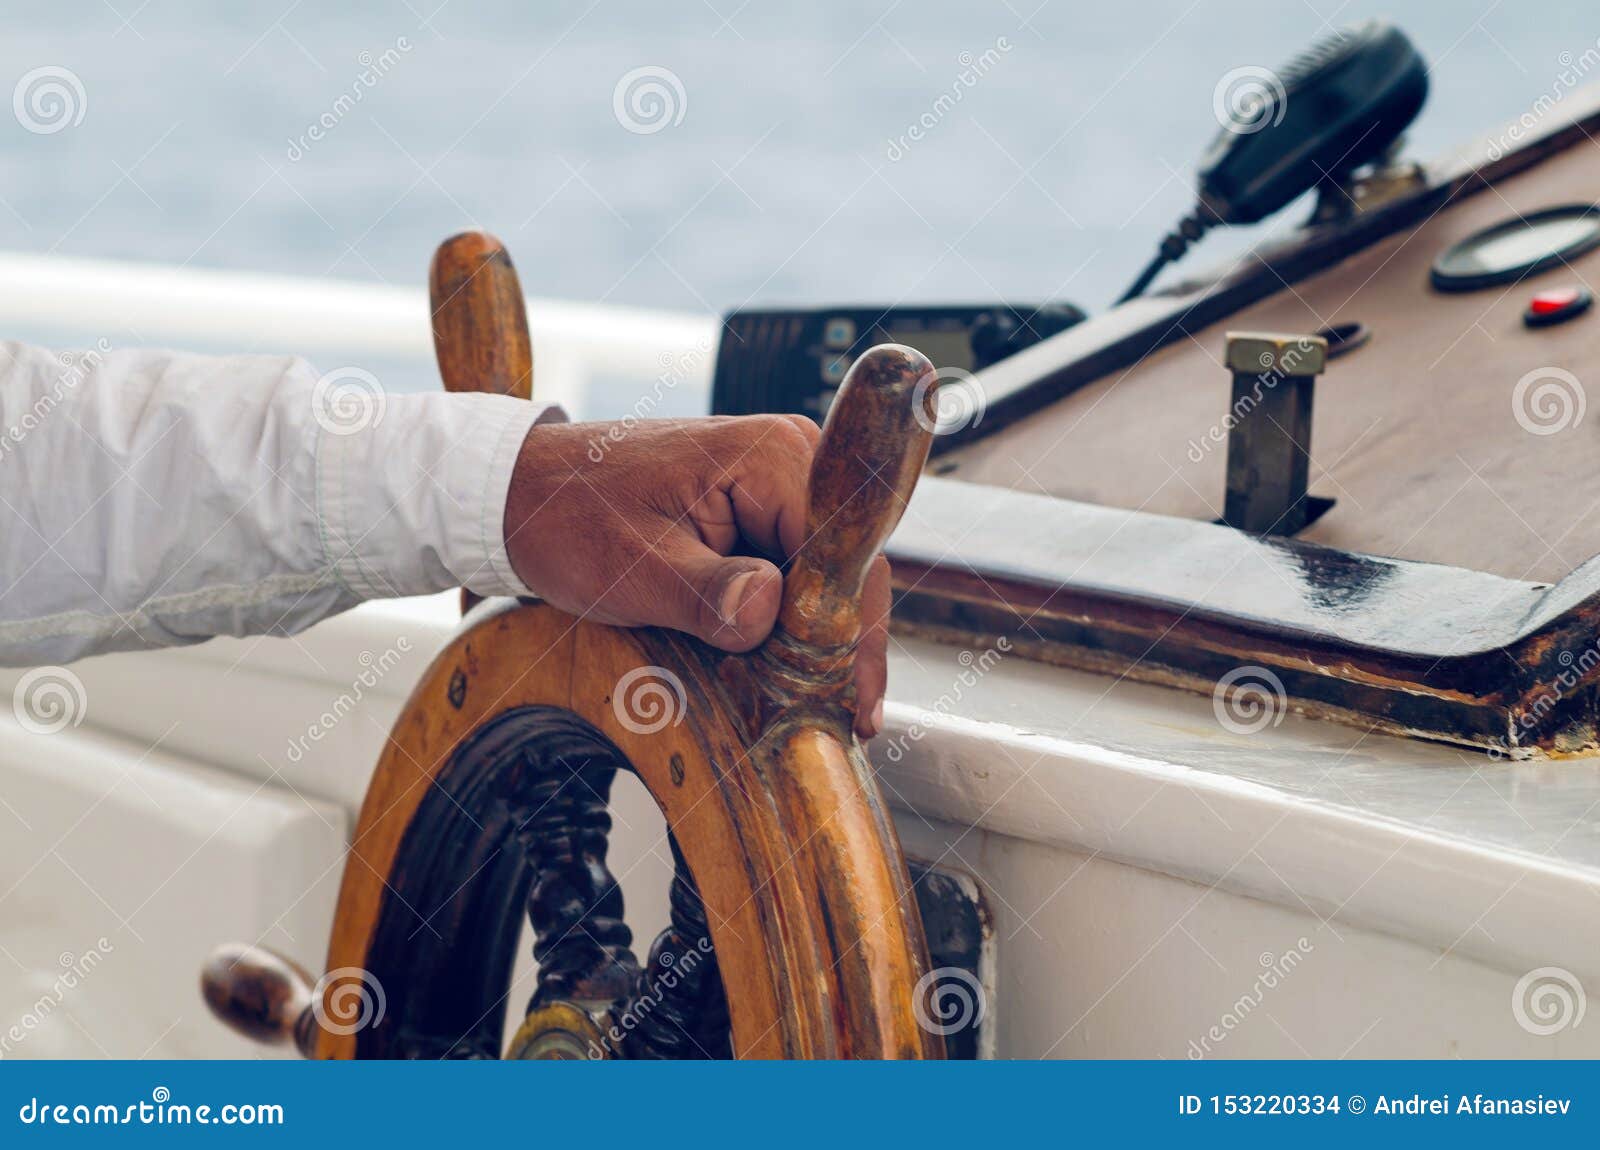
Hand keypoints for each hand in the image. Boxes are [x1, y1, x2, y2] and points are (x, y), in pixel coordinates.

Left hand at [502, 414, 889, 737]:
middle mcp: (789, 456)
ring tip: (828, 710)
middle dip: (846, 644)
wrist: (518, 493)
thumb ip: (707, 592)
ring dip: (824, 641)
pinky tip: (795, 673)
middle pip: (850, 566)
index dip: (850, 635)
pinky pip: (799, 570)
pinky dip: (797, 623)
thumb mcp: (634, 568)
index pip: (845, 555)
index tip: (851, 702)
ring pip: (830, 574)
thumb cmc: (566, 518)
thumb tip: (769, 613)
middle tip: (851, 721)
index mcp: (772, 456)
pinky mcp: (759, 507)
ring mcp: (777, 481)